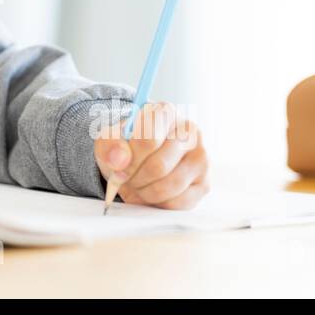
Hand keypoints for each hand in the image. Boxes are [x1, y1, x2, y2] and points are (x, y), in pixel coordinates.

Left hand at [93, 101, 208, 208]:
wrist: (140, 155)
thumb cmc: (127, 144)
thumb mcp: (109, 139)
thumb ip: (110, 146)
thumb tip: (119, 161)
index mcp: (165, 112)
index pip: (148, 140)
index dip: (129, 159)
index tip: (118, 166)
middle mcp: (190, 131)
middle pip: (159, 166)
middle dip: (135, 179)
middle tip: (124, 180)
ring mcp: (201, 157)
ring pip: (170, 186)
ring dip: (145, 192)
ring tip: (134, 186)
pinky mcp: (204, 183)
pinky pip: (180, 202)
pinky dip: (158, 203)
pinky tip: (148, 193)